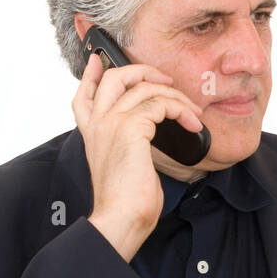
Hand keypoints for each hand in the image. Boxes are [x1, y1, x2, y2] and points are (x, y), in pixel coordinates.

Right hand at [72, 52, 204, 258]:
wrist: (121, 218)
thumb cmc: (126, 200)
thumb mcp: (124, 165)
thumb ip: (128, 143)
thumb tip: (149, 131)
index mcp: (91, 132)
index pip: (84, 94)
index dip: (92, 74)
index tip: (98, 59)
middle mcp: (97, 123)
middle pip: (115, 77)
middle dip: (143, 70)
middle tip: (165, 79)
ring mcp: (111, 123)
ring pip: (145, 88)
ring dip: (175, 96)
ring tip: (192, 112)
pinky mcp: (130, 129)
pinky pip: (160, 104)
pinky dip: (180, 110)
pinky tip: (192, 123)